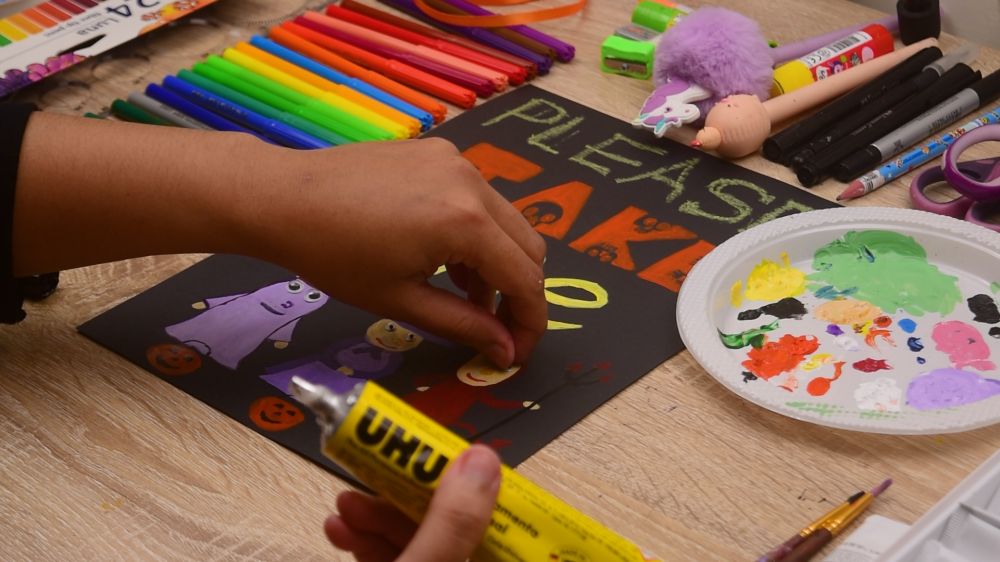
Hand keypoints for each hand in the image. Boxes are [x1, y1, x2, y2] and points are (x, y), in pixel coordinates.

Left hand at [246, 138, 547, 366]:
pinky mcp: (440, 153)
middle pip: (529, 247)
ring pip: (506, 222)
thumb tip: (505, 351)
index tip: (516, 353)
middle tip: (495, 330)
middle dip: (520, 294)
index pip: (526, 279)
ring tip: (464, 298)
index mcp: (466, 222)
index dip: (530, 322)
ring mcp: (457, 162)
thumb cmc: (334, 255)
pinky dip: (477, 233)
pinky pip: (480, 199)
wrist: (283, 197)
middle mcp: (472, 183)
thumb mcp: (402, 300)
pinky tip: (445, 257)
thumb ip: (464, 325)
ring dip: (498, 264)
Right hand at [325, 445, 500, 561]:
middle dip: (405, 495)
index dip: (470, 482)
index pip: (496, 520)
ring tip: (342, 504)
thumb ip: (450, 522)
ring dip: (376, 515)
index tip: (438, 453)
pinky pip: (395, 555)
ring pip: (415, 537)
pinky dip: (367, 541)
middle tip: (371, 473)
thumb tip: (482, 458)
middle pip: (448, 523)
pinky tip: (338, 530)